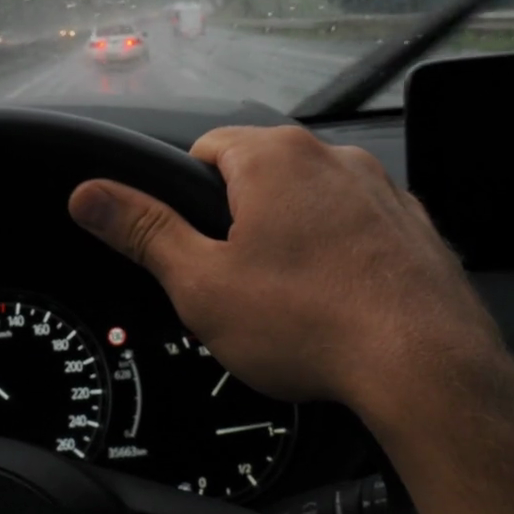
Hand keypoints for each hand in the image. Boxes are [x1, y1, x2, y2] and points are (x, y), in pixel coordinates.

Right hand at [67, 125, 489, 407]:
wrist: (423, 363)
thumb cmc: (316, 324)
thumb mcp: (201, 284)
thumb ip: (142, 231)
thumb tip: (90, 195)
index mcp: (273, 158)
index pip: (203, 151)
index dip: (185, 203)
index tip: (190, 247)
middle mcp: (332, 158)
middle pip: (261, 179)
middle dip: (243, 227)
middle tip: (238, 287)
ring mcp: (381, 190)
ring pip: (314, 206)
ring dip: (296, 243)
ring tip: (294, 305)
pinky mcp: (413, 228)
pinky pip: (360, 233)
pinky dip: (344, 261)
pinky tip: (339, 308)